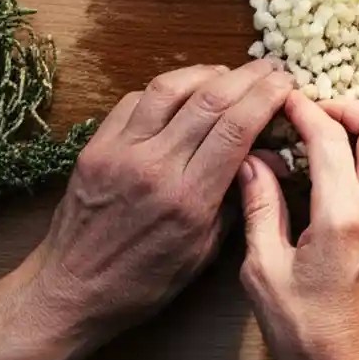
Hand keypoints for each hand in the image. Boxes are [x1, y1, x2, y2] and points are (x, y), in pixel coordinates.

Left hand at [26, 60, 293, 342]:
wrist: (70, 291)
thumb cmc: (144, 282)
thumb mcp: (205, 251)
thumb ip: (239, 198)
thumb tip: (273, 157)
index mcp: (189, 199)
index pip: (237, 127)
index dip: (267, 96)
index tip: (287, 83)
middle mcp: (155, 167)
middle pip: (210, 99)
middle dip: (248, 77)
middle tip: (270, 68)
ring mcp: (120, 152)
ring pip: (170, 88)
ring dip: (207, 73)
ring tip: (230, 73)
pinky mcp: (95, 147)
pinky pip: (135, 101)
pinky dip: (166, 89)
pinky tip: (183, 93)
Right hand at [238, 93, 358, 359]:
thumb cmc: (306, 334)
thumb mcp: (264, 272)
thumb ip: (259, 208)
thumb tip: (252, 160)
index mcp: (342, 216)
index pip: (328, 136)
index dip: (303, 108)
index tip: (283, 100)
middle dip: (347, 108)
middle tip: (316, 114)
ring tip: (342, 136)